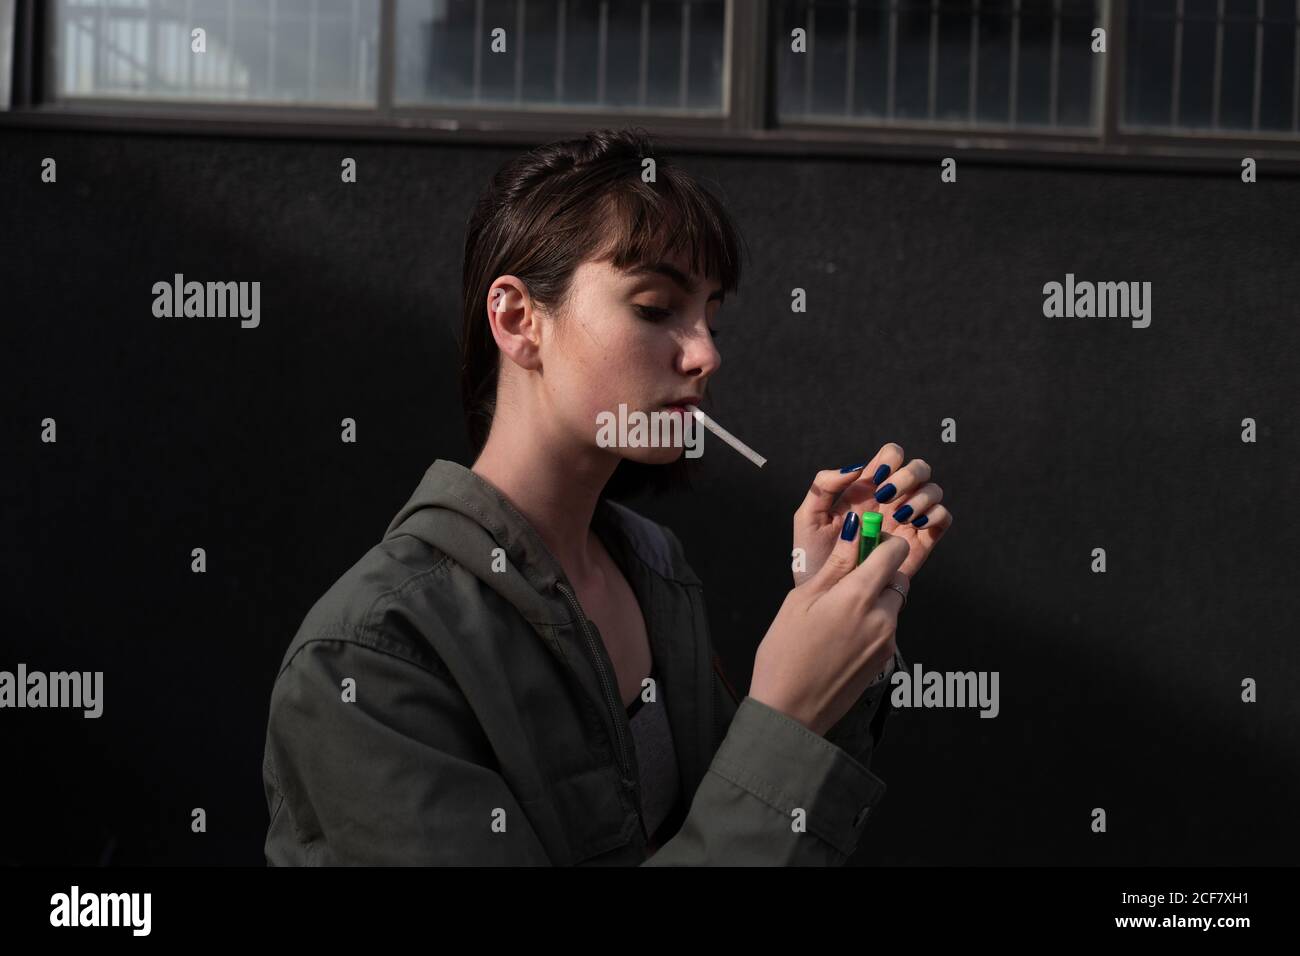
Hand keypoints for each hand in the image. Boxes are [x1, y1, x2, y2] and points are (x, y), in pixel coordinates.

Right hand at [751, 524, 910, 736]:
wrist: (791, 711)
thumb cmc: (785, 653)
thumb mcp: (801, 601)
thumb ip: (834, 567)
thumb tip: (853, 534)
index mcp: (858, 596)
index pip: (893, 552)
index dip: (880, 542)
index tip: (862, 544)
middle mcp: (882, 617)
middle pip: (897, 577)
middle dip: (877, 572)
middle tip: (844, 581)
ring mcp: (887, 640)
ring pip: (892, 603)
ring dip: (874, 598)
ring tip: (835, 614)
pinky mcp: (884, 659)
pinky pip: (886, 627)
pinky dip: (871, 621)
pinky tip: (840, 635)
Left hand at [792, 443, 952, 587]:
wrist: (826, 598)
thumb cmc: (814, 559)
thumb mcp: (808, 518)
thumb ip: (824, 485)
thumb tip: (855, 468)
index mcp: (865, 490)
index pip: (891, 456)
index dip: (890, 459)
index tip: (876, 479)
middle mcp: (891, 502)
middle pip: (918, 468)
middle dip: (908, 476)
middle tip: (886, 497)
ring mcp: (907, 521)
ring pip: (933, 491)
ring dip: (921, 497)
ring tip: (900, 516)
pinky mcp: (920, 543)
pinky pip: (943, 519)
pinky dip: (935, 515)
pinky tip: (913, 525)